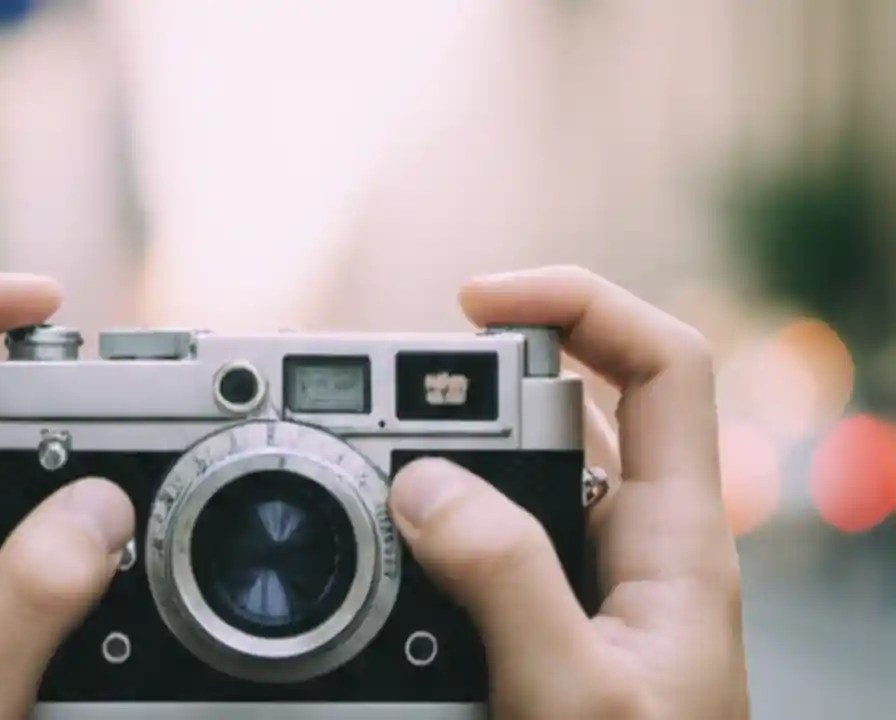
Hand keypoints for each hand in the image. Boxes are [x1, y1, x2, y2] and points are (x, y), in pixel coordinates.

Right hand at [389, 267, 747, 718]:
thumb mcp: (571, 697)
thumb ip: (505, 581)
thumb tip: (425, 481)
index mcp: (680, 543)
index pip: (663, 367)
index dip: (581, 303)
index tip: (474, 303)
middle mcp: (640, 550)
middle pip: (574, 406)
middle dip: (481, 379)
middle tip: (393, 391)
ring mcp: (592, 588)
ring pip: (524, 474)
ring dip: (452, 450)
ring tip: (374, 452)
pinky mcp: (548, 627)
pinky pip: (492, 539)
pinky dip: (438, 520)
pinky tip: (390, 536)